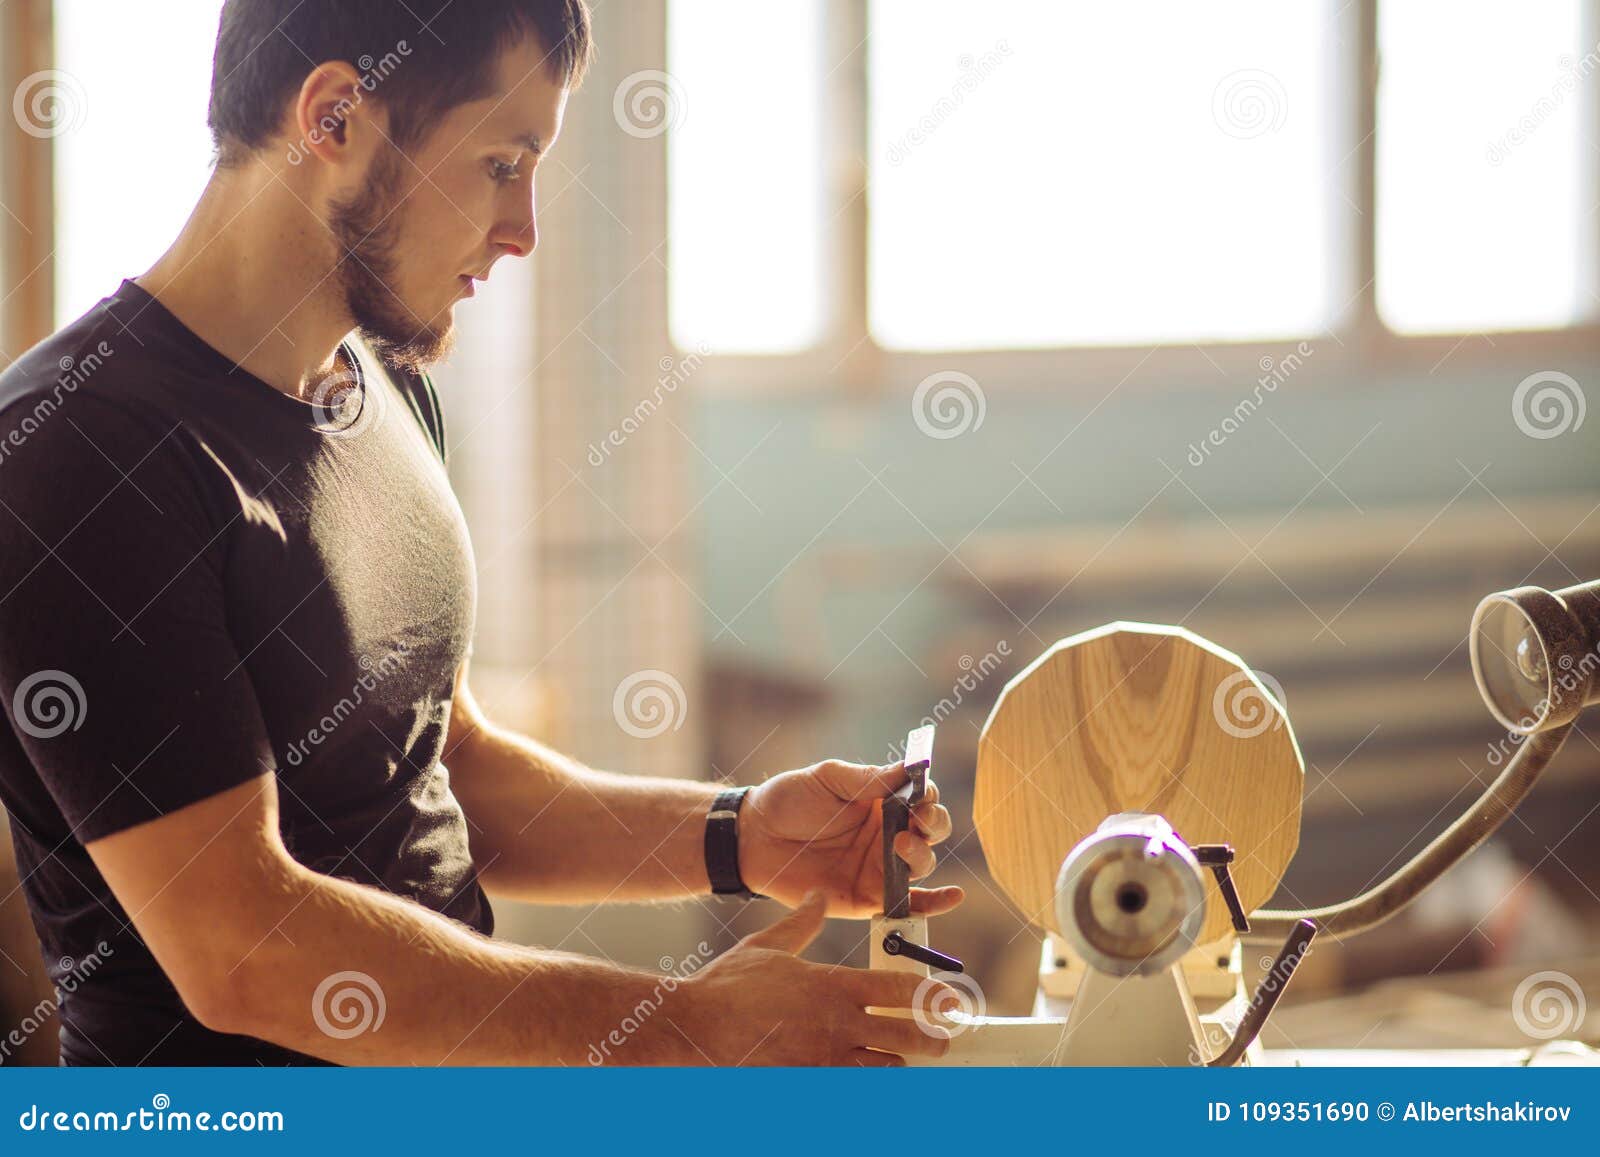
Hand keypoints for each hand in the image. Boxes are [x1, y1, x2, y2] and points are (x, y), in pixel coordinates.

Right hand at [678, 891, 953, 1064]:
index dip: (932, 994)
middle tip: (943, 1040)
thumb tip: (818, 895)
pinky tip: (869, 1081)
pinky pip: (853, 1090)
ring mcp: (824, 1060)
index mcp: (833, 985)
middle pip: (907, 1035)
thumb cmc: (729, 985)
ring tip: (904, 1059)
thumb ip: (802, 923)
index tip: (948, 999)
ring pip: (885, 1068)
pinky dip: (866, 1086)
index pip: (900, 988)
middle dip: (933, 1038)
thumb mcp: (768, 945)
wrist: (695, 1027)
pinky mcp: (809, 1084)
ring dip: (898, 1064)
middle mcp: (837, 1024)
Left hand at [737, 759, 963, 918]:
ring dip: (922, 854)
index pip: (923, 798)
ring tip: (900, 845)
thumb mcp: (828, 779)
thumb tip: (910, 768)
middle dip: (933, 824)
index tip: (920, 793)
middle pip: (931, 832)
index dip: (928, 796)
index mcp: (883, 802)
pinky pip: (909, 904)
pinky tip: (954, 896)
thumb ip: (868, 778)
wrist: (753, 838)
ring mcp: (880, 868)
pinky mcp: (868, 899)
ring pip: (922, 864)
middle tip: (917, 820)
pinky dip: (934, 904)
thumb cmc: (789, 800)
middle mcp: (888, 835)